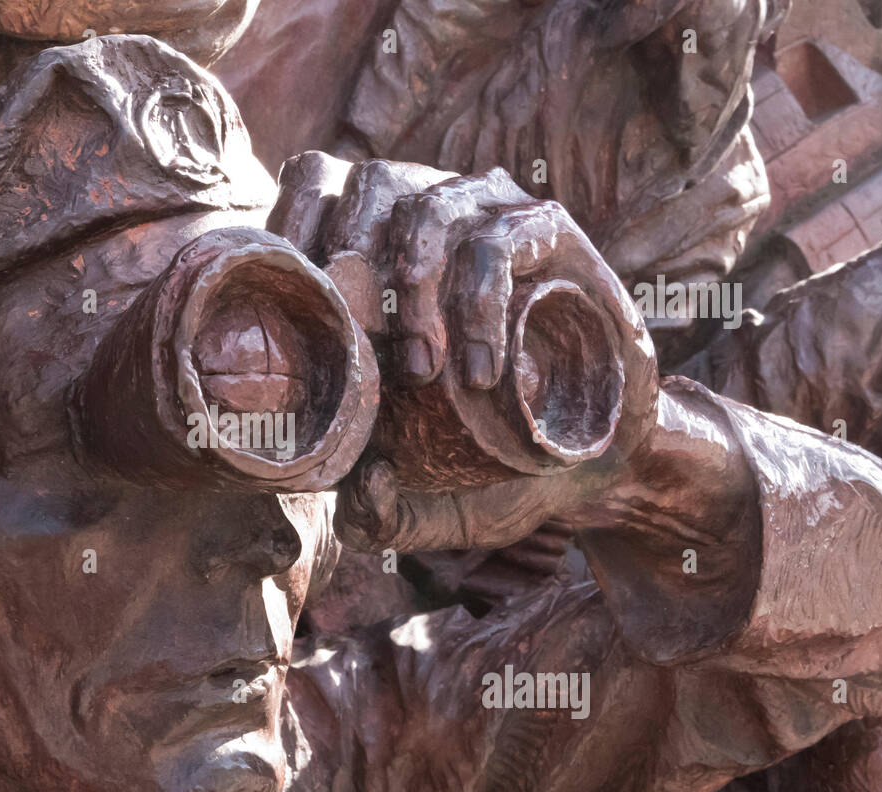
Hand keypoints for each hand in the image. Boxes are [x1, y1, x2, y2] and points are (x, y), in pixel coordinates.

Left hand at [304, 161, 659, 550]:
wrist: (591, 463)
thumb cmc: (491, 468)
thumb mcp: (421, 505)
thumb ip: (377, 515)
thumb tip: (361, 482)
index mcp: (380, 252)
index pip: (316, 190)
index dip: (291, 226)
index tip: (291, 304)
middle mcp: (434, 221)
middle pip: (368, 185)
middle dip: (349, 266)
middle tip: (354, 347)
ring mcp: (493, 218)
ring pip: (430, 207)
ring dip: (414, 291)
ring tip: (422, 371)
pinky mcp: (551, 233)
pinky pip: (499, 242)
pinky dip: (480, 306)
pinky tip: (484, 373)